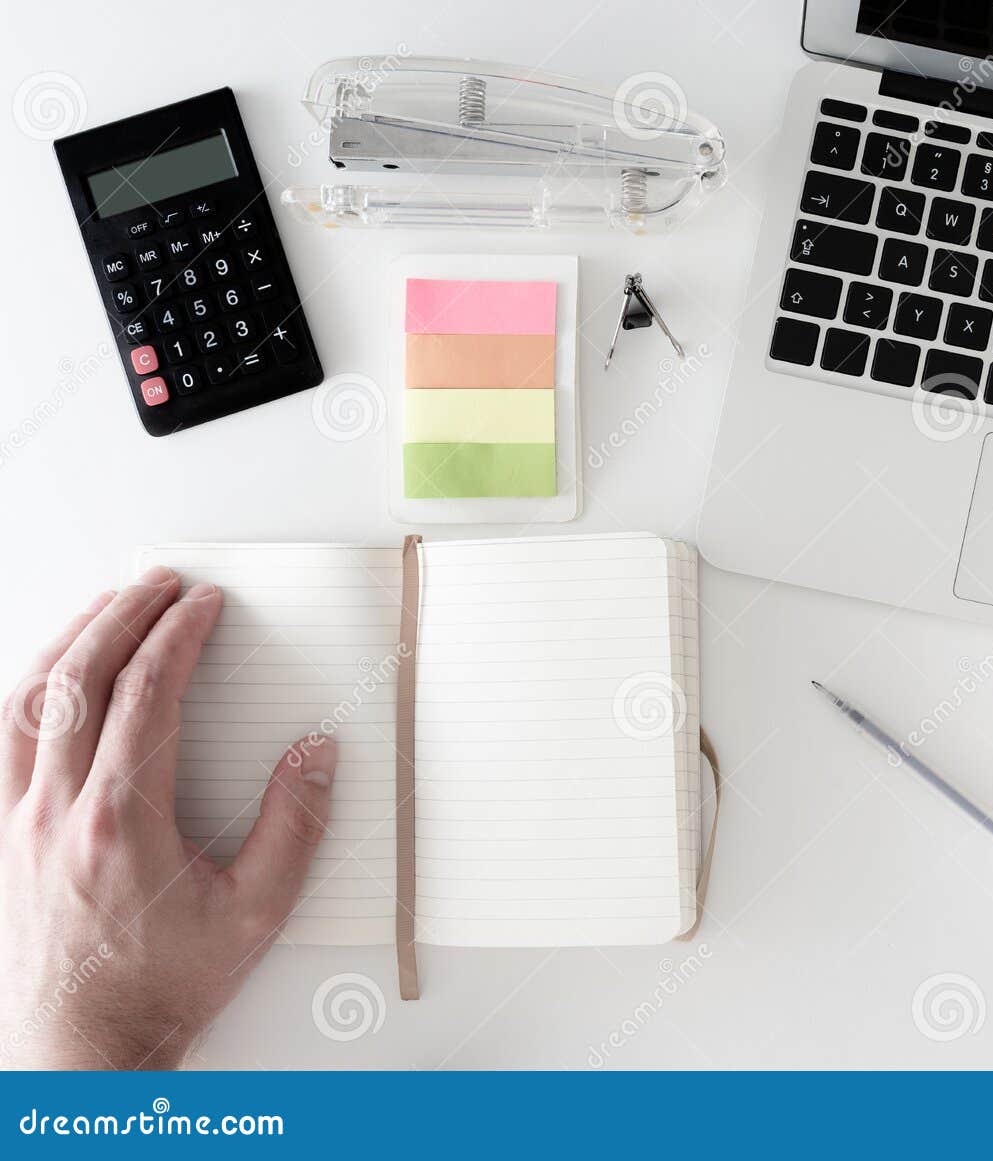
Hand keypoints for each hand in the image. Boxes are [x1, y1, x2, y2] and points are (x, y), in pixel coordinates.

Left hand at [0, 568, 336, 1068]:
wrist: (81, 1047)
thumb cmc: (164, 984)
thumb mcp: (255, 911)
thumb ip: (294, 826)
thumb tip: (317, 752)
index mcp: (122, 820)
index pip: (148, 697)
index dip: (178, 638)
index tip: (204, 605)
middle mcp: (56, 811)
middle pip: (80, 681)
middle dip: (122, 617)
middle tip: (159, 584)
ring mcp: (16, 821)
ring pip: (27, 704)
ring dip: (68, 644)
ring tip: (103, 608)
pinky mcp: (0, 838)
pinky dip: (26, 694)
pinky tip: (45, 680)